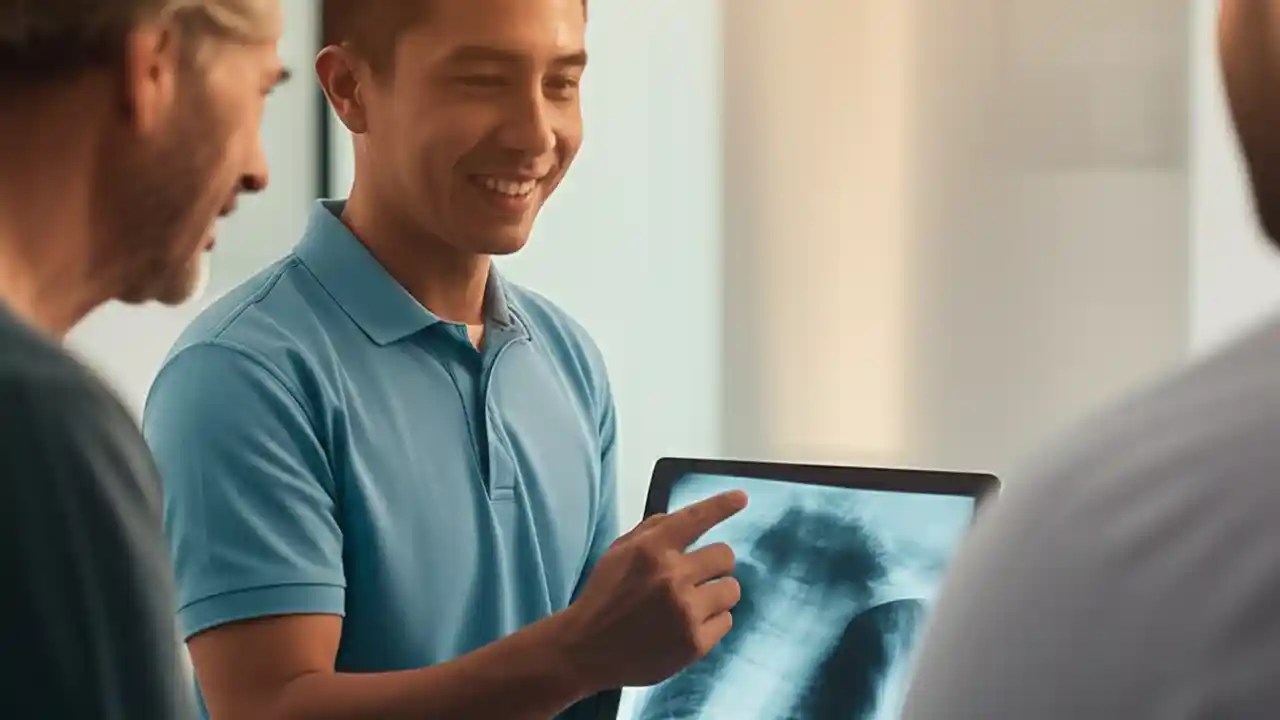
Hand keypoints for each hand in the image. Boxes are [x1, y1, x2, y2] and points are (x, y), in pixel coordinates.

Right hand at [557, 490, 748, 691]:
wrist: (586, 649)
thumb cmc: (604, 596)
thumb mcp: (619, 552)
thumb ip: (652, 531)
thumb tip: (686, 517)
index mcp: (651, 549)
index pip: (696, 518)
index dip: (722, 505)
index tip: (740, 497)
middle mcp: (671, 576)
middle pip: (725, 556)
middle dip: (714, 564)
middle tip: (697, 576)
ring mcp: (685, 611)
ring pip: (731, 589)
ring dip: (716, 593)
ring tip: (693, 603)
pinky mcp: (695, 643)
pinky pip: (727, 621)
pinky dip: (712, 622)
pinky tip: (688, 626)